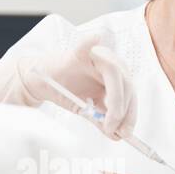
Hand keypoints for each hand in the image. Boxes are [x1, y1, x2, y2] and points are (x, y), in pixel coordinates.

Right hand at [16, 33, 136, 138]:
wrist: (43, 84)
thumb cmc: (66, 91)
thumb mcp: (88, 110)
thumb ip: (103, 121)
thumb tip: (118, 135)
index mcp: (117, 76)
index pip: (131, 94)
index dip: (131, 114)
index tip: (127, 133)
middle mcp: (111, 63)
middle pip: (127, 85)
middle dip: (123, 111)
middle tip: (114, 130)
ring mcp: (96, 55)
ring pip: (115, 74)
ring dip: (116, 101)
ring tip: (107, 121)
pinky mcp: (78, 52)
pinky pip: (86, 45)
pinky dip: (90, 41)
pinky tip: (95, 38)